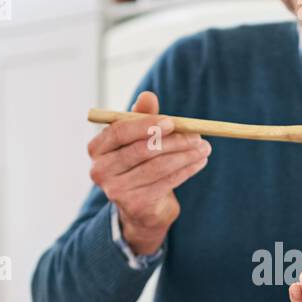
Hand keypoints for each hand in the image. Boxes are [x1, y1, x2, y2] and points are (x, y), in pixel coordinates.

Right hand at [88, 90, 210, 254]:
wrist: (142, 205)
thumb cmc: (140, 163)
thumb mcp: (139, 138)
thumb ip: (142, 116)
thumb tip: (148, 95)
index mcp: (97, 148)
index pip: (119, 132)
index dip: (146, 125)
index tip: (173, 122)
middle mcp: (100, 170)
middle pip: (141, 150)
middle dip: (173, 141)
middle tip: (197, 135)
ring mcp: (115, 191)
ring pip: (157, 167)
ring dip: (185, 156)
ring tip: (204, 148)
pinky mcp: (135, 205)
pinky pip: (166, 183)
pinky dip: (186, 170)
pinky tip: (199, 162)